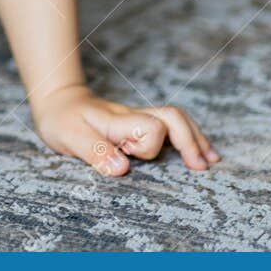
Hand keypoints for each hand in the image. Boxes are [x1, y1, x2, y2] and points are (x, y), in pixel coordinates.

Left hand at [33, 84, 220, 174]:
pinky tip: (199, 153)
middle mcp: (133, 117)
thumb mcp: (68, 136)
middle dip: (191, 140)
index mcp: (118, 120)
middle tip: (203, 167)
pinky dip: (189, 138)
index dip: (148, 145)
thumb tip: (122, 169)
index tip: (132, 158)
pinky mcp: (139, 123)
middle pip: (172, 117)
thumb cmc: (62, 119)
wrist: (57, 100)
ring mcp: (138, 118)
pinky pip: (171, 126)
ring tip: (213, 160)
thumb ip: (94, 151)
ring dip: (196, 138)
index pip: (150, 127)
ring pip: (176, 119)